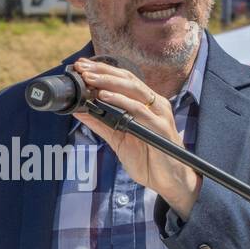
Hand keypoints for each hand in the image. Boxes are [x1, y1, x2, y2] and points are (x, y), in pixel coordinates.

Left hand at [73, 58, 201, 218]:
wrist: (170, 182)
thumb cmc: (148, 160)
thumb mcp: (119, 139)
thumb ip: (102, 124)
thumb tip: (80, 111)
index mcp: (146, 104)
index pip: (124, 80)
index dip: (103, 71)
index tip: (81, 66)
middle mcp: (154, 104)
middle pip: (128, 78)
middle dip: (103, 71)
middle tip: (82, 67)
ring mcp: (159, 114)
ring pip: (133, 89)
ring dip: (108, 82)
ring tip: (89, 78)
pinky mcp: (160, 127)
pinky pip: (138, 110)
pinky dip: (120, 101)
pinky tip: (104, 97)